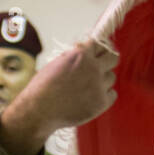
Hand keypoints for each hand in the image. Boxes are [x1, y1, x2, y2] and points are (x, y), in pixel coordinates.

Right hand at [0, 41, 117, 154]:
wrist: (40, 110)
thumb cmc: (44, 87)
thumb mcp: (58, 62)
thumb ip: (75, 56)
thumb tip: (86, 50)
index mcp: (81, 54)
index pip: (100, 44)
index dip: (99, 49)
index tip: (99, 53)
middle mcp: (93, 67)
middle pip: (113, 58)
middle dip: (108, 60)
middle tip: (101, 67)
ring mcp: (99, 85)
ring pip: (111, 77)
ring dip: (103, 80)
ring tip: (88, 88)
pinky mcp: (101, 102)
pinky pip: (112, 95)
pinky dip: (104, 96)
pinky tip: (92, 98)